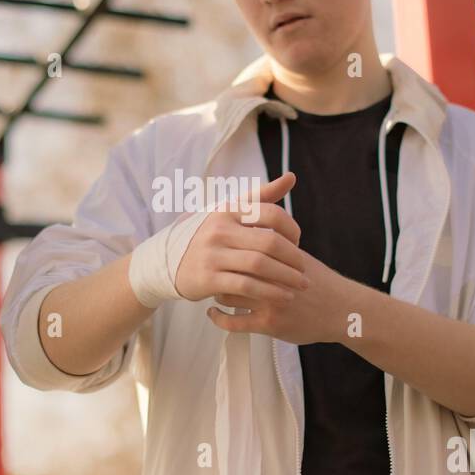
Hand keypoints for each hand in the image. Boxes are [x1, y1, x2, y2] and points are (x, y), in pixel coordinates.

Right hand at [173, 171, 309, 304]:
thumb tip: (292, 177)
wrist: (169, 262)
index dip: (291, 228)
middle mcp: (219, 230)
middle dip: (293, 258)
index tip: (298, 242)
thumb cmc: (210, 236)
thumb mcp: (230, 212)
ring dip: (286, 277)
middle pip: (269, 242)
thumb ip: (261, 196)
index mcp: (228, 210)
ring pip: (260, 265)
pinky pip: (247, 285)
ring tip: (301, 284)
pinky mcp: (208, 279)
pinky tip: (284, 297)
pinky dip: (270, 292)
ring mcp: (212, 254)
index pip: (271, 213)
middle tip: (304, 269)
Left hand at [206, 247, 357, 345]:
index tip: (218, 250)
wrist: (341, 310)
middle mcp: (272, 277)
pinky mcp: (269, 324)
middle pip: (231, 268)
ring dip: (218, 292)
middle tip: (213, 270)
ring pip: (228, 294)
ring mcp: (270, 301)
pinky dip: (219, 318)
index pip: (242, 246)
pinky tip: (213, 313)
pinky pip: (234, 322)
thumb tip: (250, 229)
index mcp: (279, 256)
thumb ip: (276, 245)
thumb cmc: (318, 282)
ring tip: (215, 290)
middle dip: (219, 270)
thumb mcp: (299, 257)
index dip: (226, 247)